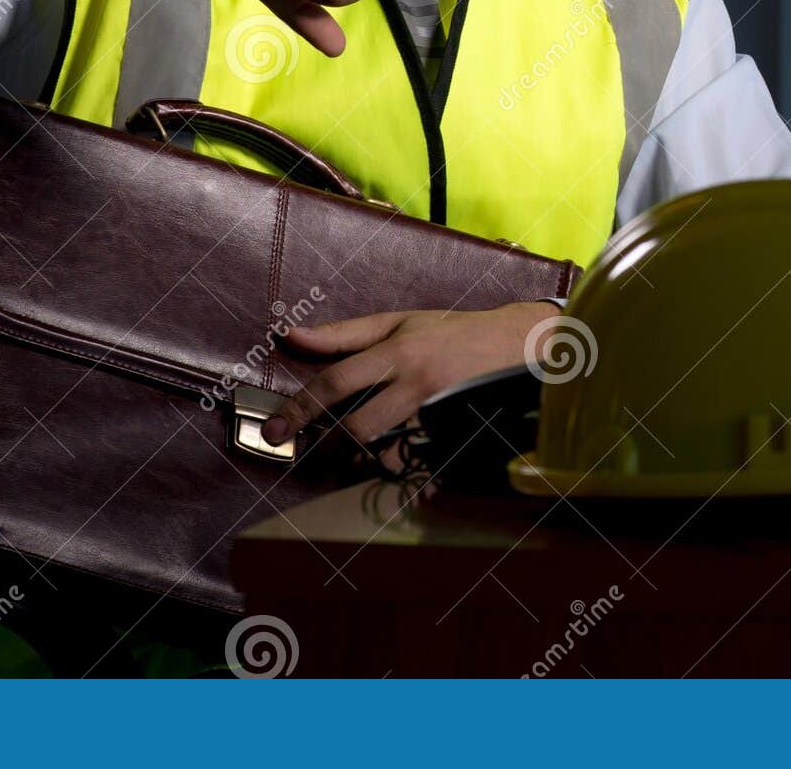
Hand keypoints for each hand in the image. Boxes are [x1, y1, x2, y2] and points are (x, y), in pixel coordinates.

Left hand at [258, 301, 558, 449]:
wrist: (517, 342)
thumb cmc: (450, 330)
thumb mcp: (398, 320)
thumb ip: (343, 333)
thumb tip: (290, 334)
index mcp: (397, 351)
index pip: (336, 382)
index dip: (300, 410)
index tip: (273, 432)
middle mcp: (416, 383)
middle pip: (358, 429)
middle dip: (328, 450)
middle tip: (311, 457)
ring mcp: (440, 414)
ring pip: (388, 455)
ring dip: (363, 465)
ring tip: (349, 463)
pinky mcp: (458, 436)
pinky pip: (420, 466)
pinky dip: (399, 470)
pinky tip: (391, 466)